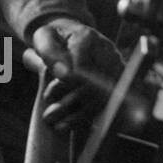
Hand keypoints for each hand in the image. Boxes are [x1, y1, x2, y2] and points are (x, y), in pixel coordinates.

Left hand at [27, 17, 122, 133]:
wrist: (68, 36)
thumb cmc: (53, 38)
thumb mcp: (44, 38)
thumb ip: (51, 53)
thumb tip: (64, 74)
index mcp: (88, 38)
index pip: (82, 65)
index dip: (67, 83)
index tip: (48, 95)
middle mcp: (107, 53)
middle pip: (95, 84)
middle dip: (71, 103)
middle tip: (48, 115)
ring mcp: (116, 69)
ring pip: (104, 98)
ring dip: (80, 115)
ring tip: (57, 126)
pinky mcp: (118, 83)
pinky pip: (109, 104)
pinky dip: (91, 116)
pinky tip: (72, 126)